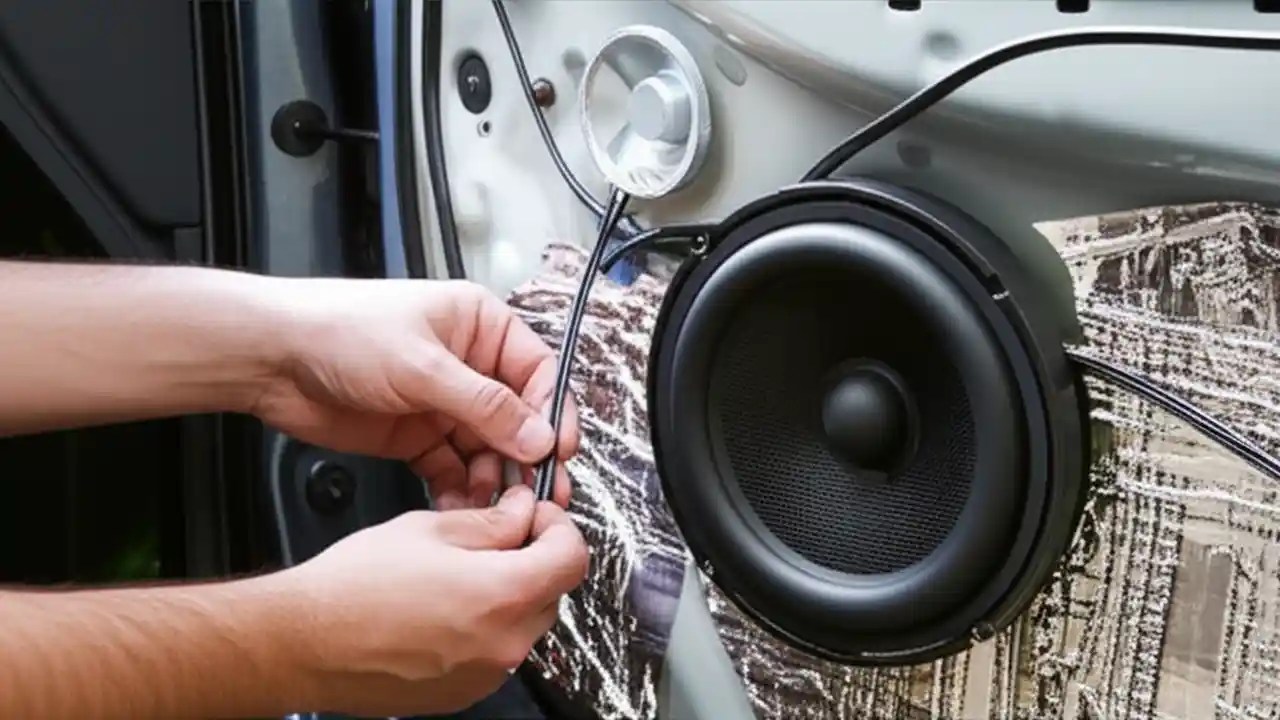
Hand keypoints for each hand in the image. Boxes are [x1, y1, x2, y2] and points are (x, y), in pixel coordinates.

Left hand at [253, 278, 579, 507]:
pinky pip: (452, 468)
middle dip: (526, 456)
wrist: (273, 358)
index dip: (550, 413)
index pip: (537, 372)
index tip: (554, 451)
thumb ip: (485, 406)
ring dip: (492, 479)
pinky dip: (458, 490)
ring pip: (487, 449)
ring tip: (492, 507)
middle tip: (537, 493)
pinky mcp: (417, 435)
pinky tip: (460, 508)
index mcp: (479, 325)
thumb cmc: (340, 330)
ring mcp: (442, 402)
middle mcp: (467, 364)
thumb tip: (536, 436)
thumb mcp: (423, 366)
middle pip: (518, 417)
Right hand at [281, 485, 588, 715]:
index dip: (559, 526)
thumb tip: (520, 513)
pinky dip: (486, 625)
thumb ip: (491, 520)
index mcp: (503, 595)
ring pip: (526, 621)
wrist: (305, 642)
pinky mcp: (465, 693)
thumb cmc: (354, 587)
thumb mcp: (430, 528)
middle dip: (533, 557)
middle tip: (497, 535)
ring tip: (461, 573)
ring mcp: (487, 674)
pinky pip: (497, 650)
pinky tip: (445, 607)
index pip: (573, 556)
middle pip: (553, 590)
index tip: (537, 515)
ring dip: (509, 592)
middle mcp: (504, 643)